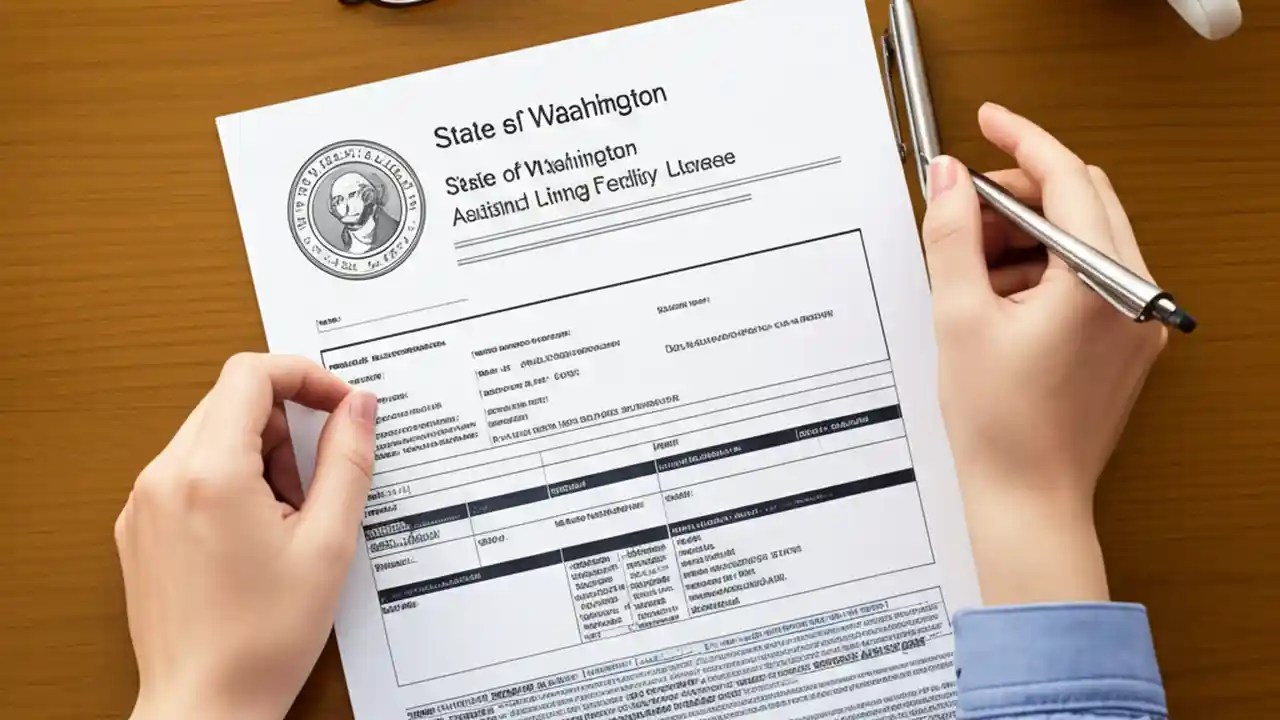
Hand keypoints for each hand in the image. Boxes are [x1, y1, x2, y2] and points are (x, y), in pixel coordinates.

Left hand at [115, 354, 377, 719]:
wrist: (206, 705)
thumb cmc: (263, 639)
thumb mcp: (328, 542)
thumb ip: (348, 461)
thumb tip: (359, 407)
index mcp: (209, 473)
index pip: (251, 374)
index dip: (305, 375)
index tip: (339, 404)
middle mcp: (164, 478)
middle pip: (231, 401)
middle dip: (286, 426)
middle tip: (316, 483)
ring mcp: (144, 502)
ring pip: (210, 435)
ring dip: (259, 455)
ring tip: (287, 519)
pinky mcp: (138, 526)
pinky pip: (188, 471)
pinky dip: (230, 480)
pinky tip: (256, 534)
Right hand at [922, 104, 1166, 604]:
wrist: (1027, 499)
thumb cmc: (1002, 427)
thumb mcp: (959, 316)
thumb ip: (950, 235)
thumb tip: (947, 180)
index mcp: (1101, 284)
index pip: (1068, 179)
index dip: (1022, 141)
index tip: (989, 122)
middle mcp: (1133, 296)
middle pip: (1082, 202)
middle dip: (1018, 193)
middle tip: (961, 205)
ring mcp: (1134, 319)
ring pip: (1083, 238)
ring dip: (1026, 233)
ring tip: (968, 264)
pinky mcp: (1123, 339)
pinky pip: (1086, 277)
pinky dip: (1040, 269)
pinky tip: (993, 296)